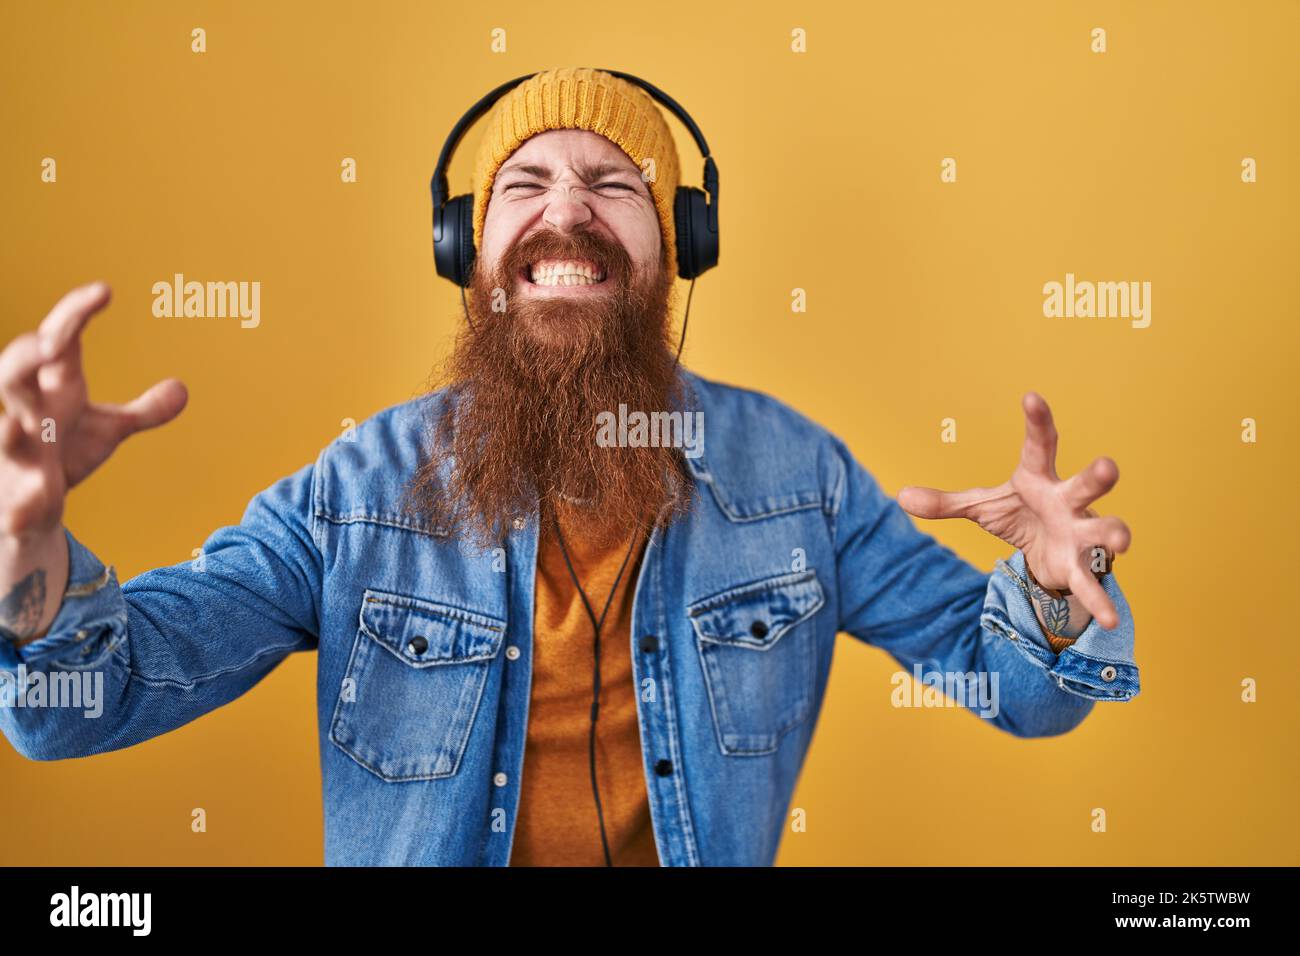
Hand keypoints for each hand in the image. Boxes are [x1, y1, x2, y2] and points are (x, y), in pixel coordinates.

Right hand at [0, 282, 187, 538]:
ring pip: (4, 437)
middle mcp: (26, 416)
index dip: (74, 316)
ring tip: (15, 422)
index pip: (58, 344)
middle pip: (13, 378)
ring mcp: (16, 458)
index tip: (105, 290)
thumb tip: (182, 388)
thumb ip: (144, 410)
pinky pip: (15, 501)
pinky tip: (36, 499)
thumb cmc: (60, 454)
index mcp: (51, 392)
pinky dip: (22, 502)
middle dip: (24, 360)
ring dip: (10, 429)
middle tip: (48, 344)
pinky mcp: (16, 499)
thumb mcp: (106, 431)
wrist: (24, 511)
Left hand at [896, 392, 1130, 629]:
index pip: (1040, 445)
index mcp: (1039, 478)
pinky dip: (1100, 601)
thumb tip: (901, 496)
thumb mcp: (982, 507)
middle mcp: (1067, 501)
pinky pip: (1092, 584)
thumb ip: (945, 503)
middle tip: (1108, 467)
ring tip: (1121, 540)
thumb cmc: (1021, 514)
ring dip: (1113, 533)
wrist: (1048, 551)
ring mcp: (1080, 532)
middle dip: (1097, 477)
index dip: (1037, 421)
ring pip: (1102, 530)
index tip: (1030, 397)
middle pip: (1084, 485)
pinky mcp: (1081, 565)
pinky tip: (1111, 620)